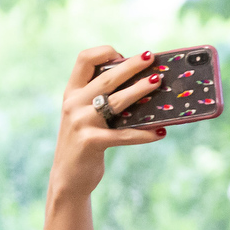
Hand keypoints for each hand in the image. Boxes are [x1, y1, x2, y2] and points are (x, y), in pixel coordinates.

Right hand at [50, 46, 165, 200]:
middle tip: (151, 58)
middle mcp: (73, 103)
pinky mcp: (91, 141)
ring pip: (116, 101)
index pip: (84, 59)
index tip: (123, 55)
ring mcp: (81, 122)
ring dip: (140, 91)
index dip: (104, 53)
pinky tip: (161, 132)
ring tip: (158, 83)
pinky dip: (145, 134)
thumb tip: (142, 85)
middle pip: (106, 78)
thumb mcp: (86, 116)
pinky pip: (125, 135)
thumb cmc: (86, 142)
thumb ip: (101, 99)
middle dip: (131, 66)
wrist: (68, 177)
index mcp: (72, 92)